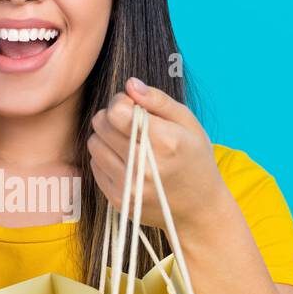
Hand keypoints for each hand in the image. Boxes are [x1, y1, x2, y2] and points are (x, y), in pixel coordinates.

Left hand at [87, 77, 227, 232]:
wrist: (199, 209)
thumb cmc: (195, 160)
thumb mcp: (188, 123)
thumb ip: (158, 100)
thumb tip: (129, 84)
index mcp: (165, 142)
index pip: (117, 111)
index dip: (121, 102)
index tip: (133, 106)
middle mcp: (144, 166)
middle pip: (101, 125)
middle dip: (111, 117)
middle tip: (128, 123)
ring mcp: (129, 186)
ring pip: (93, 144)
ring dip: (105, 137)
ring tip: (126, 142)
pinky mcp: (118, 200)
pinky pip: (95, 166)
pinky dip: (105, 158)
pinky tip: (125, 160)